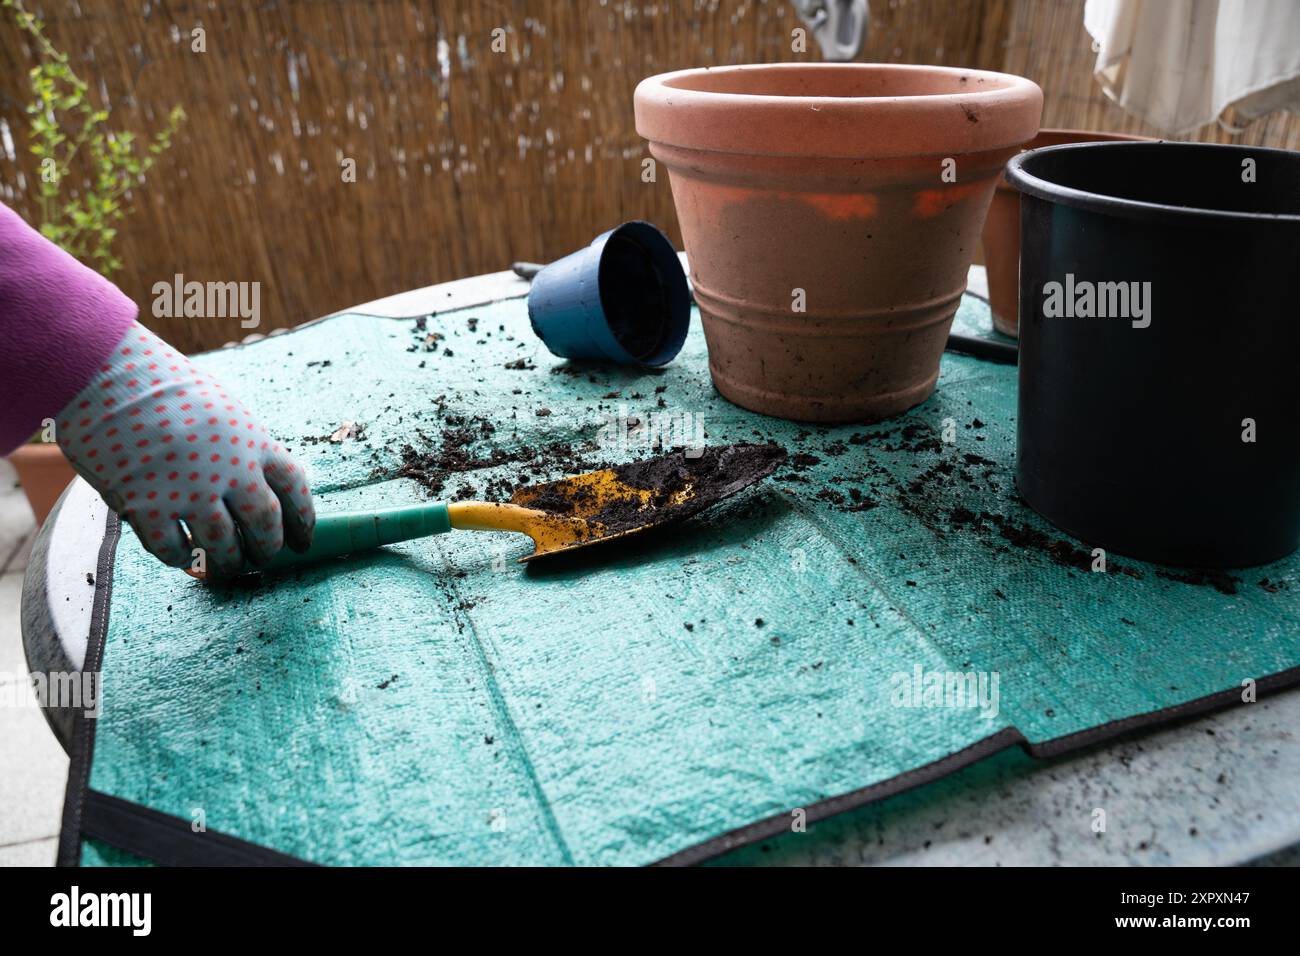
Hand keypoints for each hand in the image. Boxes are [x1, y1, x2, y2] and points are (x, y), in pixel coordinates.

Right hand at [56, 323, 314, 573]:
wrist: (105, 373)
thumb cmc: (160, 384)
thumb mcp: (221, 408)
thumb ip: (240, 446)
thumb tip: (253, 487)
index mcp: (252, 439)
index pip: (295, 488)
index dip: (303, 520)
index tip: (302, 541)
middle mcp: (229, 468)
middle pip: (265, 524)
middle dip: (268, 549)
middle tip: (264, 560)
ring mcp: (189, 489)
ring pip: (224, 546)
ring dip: (229, 563)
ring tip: (227, 569)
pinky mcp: (147, 506)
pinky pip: (172, 548)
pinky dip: (180, 557)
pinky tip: (182, 555)